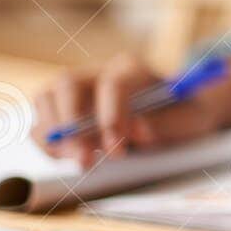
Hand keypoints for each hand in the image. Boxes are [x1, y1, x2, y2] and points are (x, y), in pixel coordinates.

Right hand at [32, 53, 230, 168]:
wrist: (177, 114)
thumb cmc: (185, 115)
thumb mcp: (191, 120)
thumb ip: (166, 124)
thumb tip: (136, 130)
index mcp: (133, 68)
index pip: (113, 83)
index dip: (112, 116)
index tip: (117, 149)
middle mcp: (99, 72)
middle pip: (67, 85)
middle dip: (71, 126)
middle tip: (85, 160)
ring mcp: (77, 88)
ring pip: (46, 99)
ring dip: (53, 135)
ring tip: (78, 161)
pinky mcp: (62, 108)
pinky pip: (39, 120)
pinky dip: (46, 143)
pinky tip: (68, 158)